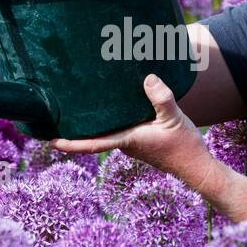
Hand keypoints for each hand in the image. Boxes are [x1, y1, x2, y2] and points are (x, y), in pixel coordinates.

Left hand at [49, 72, 218, 189]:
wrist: (196, 167)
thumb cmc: (184, 147)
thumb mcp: (174, 119)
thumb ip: (161, 99)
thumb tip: (148, 79)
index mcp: (127, 140)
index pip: (92, 145)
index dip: (70, 144)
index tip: (50, 141)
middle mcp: (125, 143)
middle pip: (93, 137)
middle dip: (74, 130)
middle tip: (54, 117)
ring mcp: (131, 143)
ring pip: (105, 132)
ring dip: (90, 125)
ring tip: (75, 107)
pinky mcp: (139, 140)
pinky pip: (118, 129)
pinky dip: (108, 121)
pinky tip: (108, 108)